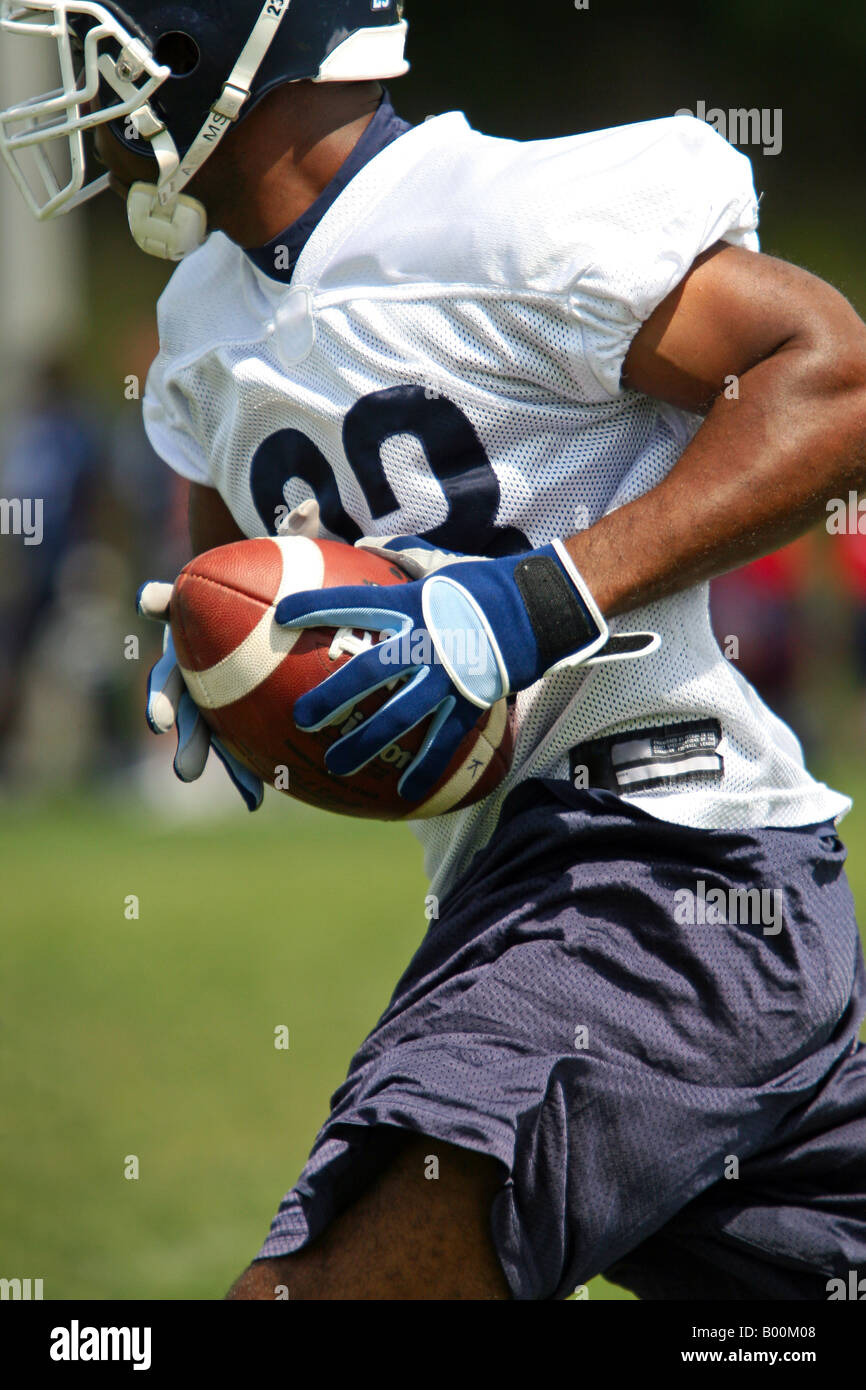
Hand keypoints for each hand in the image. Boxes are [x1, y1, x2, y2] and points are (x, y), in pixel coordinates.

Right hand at [134, 496, 323, 808]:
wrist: (281, 623)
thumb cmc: (285, 585)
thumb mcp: (296, 559)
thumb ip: (299, 534)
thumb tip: (308, 507)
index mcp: (197, 614)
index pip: (173, 601)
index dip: (161, 598)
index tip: (150, 599)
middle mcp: (191, 655)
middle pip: (170, 676)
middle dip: (163, 700)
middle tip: (160, 722)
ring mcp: (208, 692)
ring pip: (195, 722)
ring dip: (191, 746)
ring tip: (187, 772)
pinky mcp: (232, 721)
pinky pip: (235, 748)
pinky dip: (243, 772)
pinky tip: (256, 799)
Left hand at [275, 535, 659, 801]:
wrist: (542, 606)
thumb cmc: (485, 585)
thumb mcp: (440, 566)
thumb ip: (400, 560)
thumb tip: (364, 546)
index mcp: (412, 604)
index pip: (354, 603)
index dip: (316, 609)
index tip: (279, 620)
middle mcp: (426, 641)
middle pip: (369, 670)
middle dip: (332, 696)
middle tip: (299, 719)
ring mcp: (450, 675)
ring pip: (400, 715)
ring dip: (366, 742)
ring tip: (335, 764)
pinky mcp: (472, 700)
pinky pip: (444, 741)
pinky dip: (425, 768)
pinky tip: (402, 794)